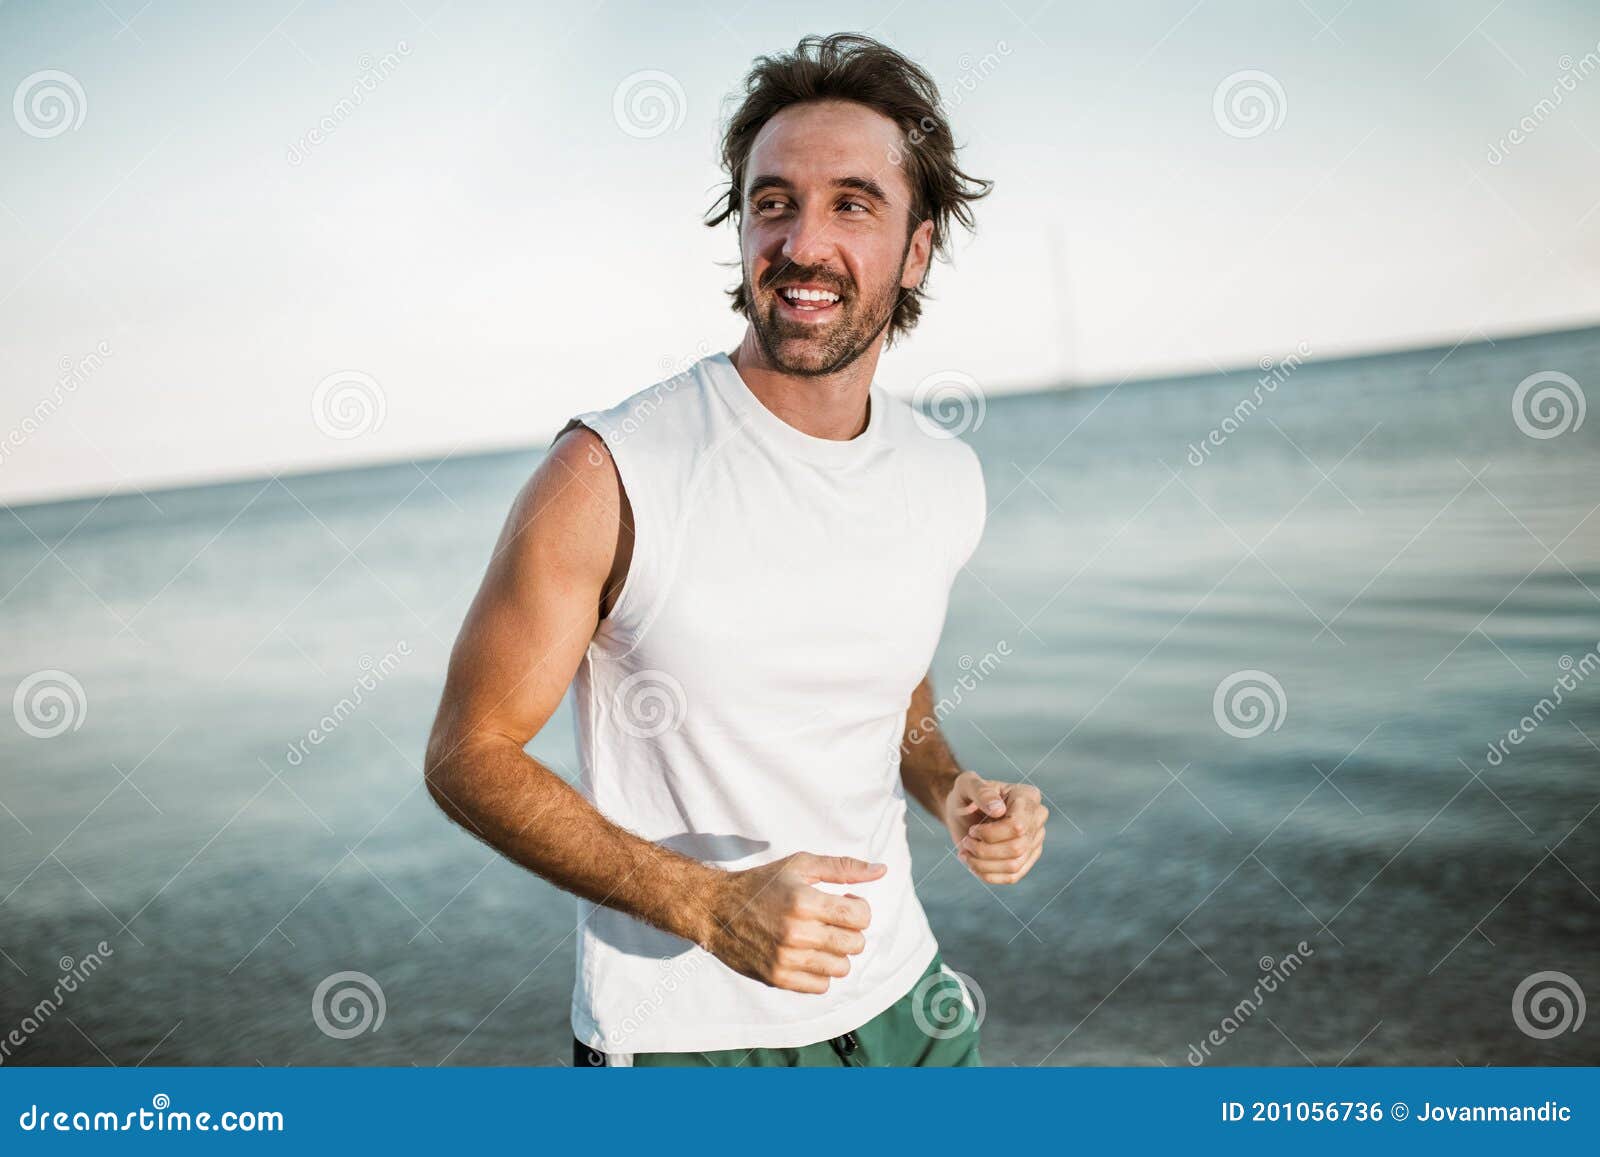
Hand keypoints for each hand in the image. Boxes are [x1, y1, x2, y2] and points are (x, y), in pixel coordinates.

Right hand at [705, 852, 881, 993]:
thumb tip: (881, 871)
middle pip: (855, 944)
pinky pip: (821, 986)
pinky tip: (807, 956)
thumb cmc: (762, 884)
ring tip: (819, 939)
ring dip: (836, 953)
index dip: (858, 909)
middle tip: (830, 922)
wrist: (716, 910)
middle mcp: (797, 933)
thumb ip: (842, 868)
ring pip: (841, 968)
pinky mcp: (778, 978)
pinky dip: (820, 973)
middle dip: (849, 931)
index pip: (861, 917)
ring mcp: (787, 959)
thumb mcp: (800, 865)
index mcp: (805, 901)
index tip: (843, 905)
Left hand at [942, 771, 1047, 884]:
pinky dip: (988, 875)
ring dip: (983, 864)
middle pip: (1016, 848)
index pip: (1017, 826)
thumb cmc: (966, 794)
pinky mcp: (1026, 859)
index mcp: (1028, 796)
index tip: (972, 830)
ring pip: (1014, 865)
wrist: (963, 811)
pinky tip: (973, 864)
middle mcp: (1037, 818)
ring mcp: (1034, 840)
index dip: (991, 834)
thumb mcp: (967, 785)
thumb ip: (981, 791)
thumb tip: (999, 810)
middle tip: (966, 841)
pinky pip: (1012, 876)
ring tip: (965, 854)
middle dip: (984, 850)